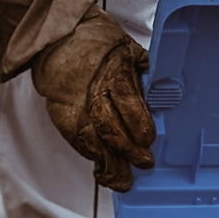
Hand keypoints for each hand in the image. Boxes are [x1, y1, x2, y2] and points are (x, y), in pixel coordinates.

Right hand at [30, 4, 154, 191]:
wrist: (54, 37)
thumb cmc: (93, 39)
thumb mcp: (125, 47)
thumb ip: (142, 71)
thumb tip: (165, 91)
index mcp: (111, 69)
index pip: (126, 101)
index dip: (138, 124)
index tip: (148, 140)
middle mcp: (90, 89)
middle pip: (108, 125)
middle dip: (127, 150)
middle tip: (143, 163)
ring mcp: (72, 103)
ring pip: (91, 139)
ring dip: (108, 162)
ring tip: (122, 180)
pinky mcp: (60, 113)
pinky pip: (76, 140)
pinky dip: (90, 156)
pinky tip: (101, 167)